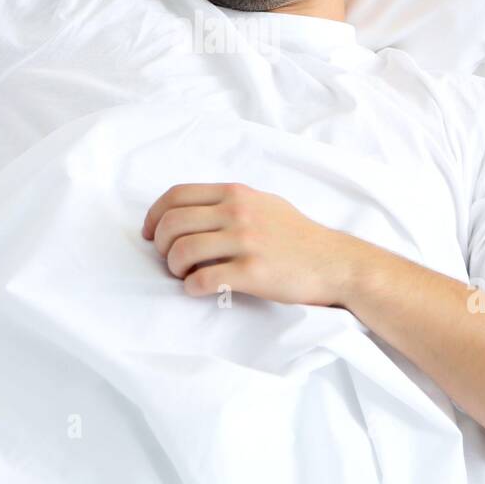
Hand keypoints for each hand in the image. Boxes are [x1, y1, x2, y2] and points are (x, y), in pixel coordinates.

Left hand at [141, 181, 353, 305]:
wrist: (334, 263)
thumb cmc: (298, 236)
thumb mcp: (264, 203)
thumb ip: (230, 202)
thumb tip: (192, 212)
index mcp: (236, 193)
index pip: (176, 195)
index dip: (154, 215)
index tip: (150, 234)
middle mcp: (237, 212)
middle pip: (173, 223)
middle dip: (161, 245)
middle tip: (169, 260)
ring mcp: (245, 242)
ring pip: (182, 251)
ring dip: (174, 268)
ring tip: (185, 275)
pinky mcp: (252, 272)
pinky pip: (203, 280)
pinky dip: (191, 288)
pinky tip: (199, 289)